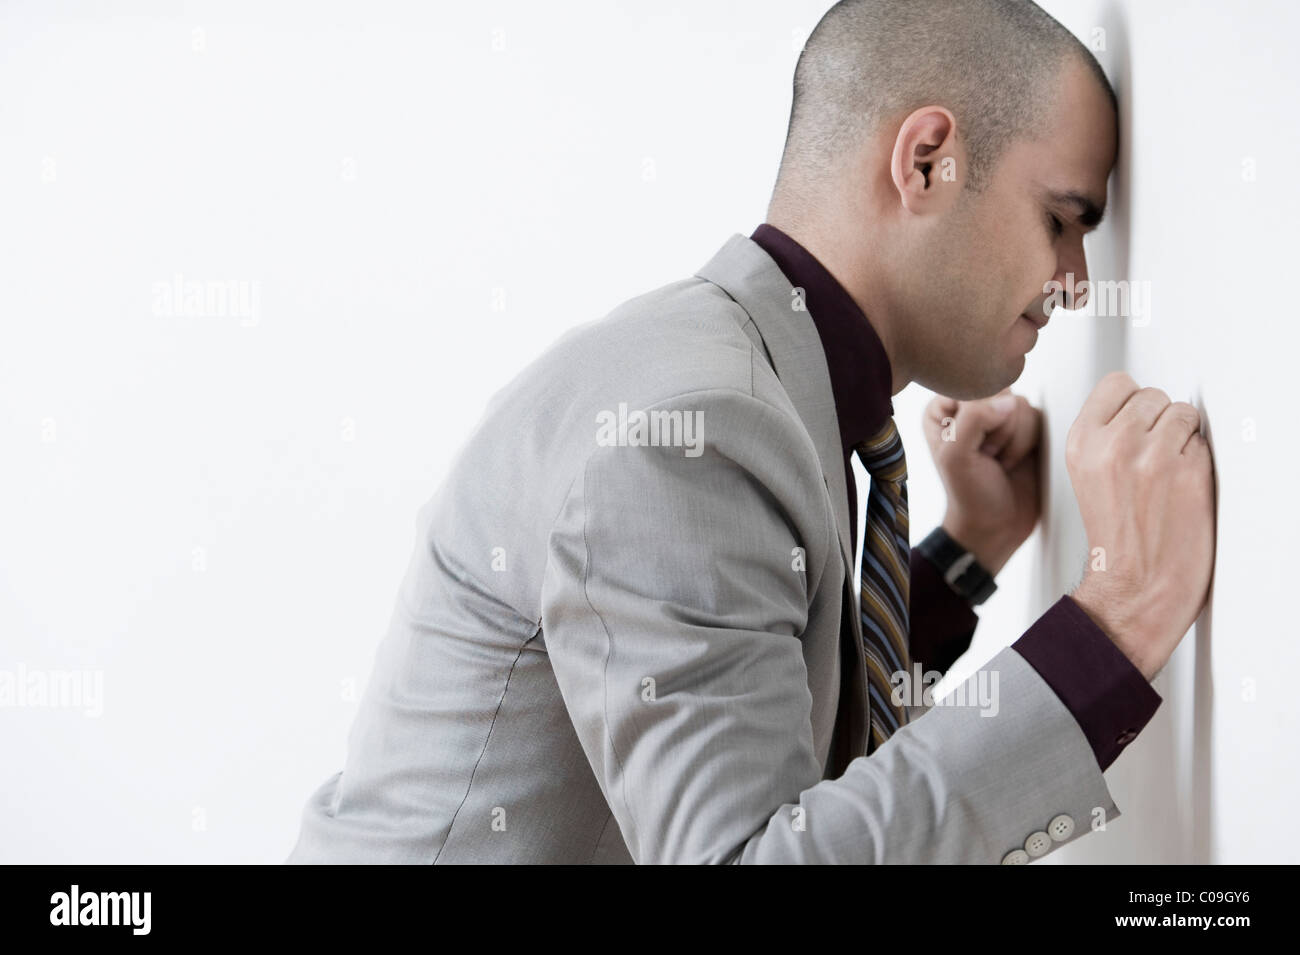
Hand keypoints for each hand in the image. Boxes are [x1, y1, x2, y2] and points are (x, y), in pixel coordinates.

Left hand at [922, 389, 1042, 575]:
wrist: (996, 525)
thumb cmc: (969, 494)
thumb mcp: (956, 457)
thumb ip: (974, 420)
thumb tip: (1008, 401)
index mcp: (942, 411)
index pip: (970, 387)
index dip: (977, 418)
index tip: (970, 447)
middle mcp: (969, 408)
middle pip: (999, 392)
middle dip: (998, 429)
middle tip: (986, 456)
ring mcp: (999, 417)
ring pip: (1020, 405)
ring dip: (1013, 440)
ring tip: (998, 462)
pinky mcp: (1025, 428)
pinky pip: (1038, 417)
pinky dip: (1029, 443)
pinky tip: (1013, 462)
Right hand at [1064, 371, 1215, 680]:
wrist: (1136, 586)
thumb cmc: (1117, 540)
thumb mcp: (1088, 477)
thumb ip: (1107, 436)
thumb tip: (1142, 407)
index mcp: (1081, 442)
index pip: (1117, 383)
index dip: (1134, 402)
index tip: (1137, 422)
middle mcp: (1113, 443)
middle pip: (1153, 395)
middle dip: (1160, 421)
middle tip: (1153, 458)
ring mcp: (1152, 455)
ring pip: (1183, 413)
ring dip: (1183, 439)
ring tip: (1168, 474)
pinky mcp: (1188, 471)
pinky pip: (1203, 443)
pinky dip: (1199, 462)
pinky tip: (1182, 489)